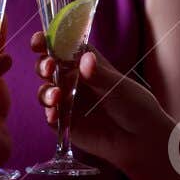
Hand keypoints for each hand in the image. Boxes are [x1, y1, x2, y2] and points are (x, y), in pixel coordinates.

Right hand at [31, 33, 172, 173]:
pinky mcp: (65, 122)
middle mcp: (72, 79)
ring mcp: (67, 100)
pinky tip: (54, 114)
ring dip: (45, 91)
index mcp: (85, 62)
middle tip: (49, 67)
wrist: (140, 138)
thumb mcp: (119, 87)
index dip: (47, 41)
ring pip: (46, 90)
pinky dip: (50, 113)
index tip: (40, 40)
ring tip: (56, 95)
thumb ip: (100, 75)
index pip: (62, 46)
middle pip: (48, 66)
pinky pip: (51, 116)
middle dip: (43, 64)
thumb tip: (86, 59)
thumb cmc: (134, 105)